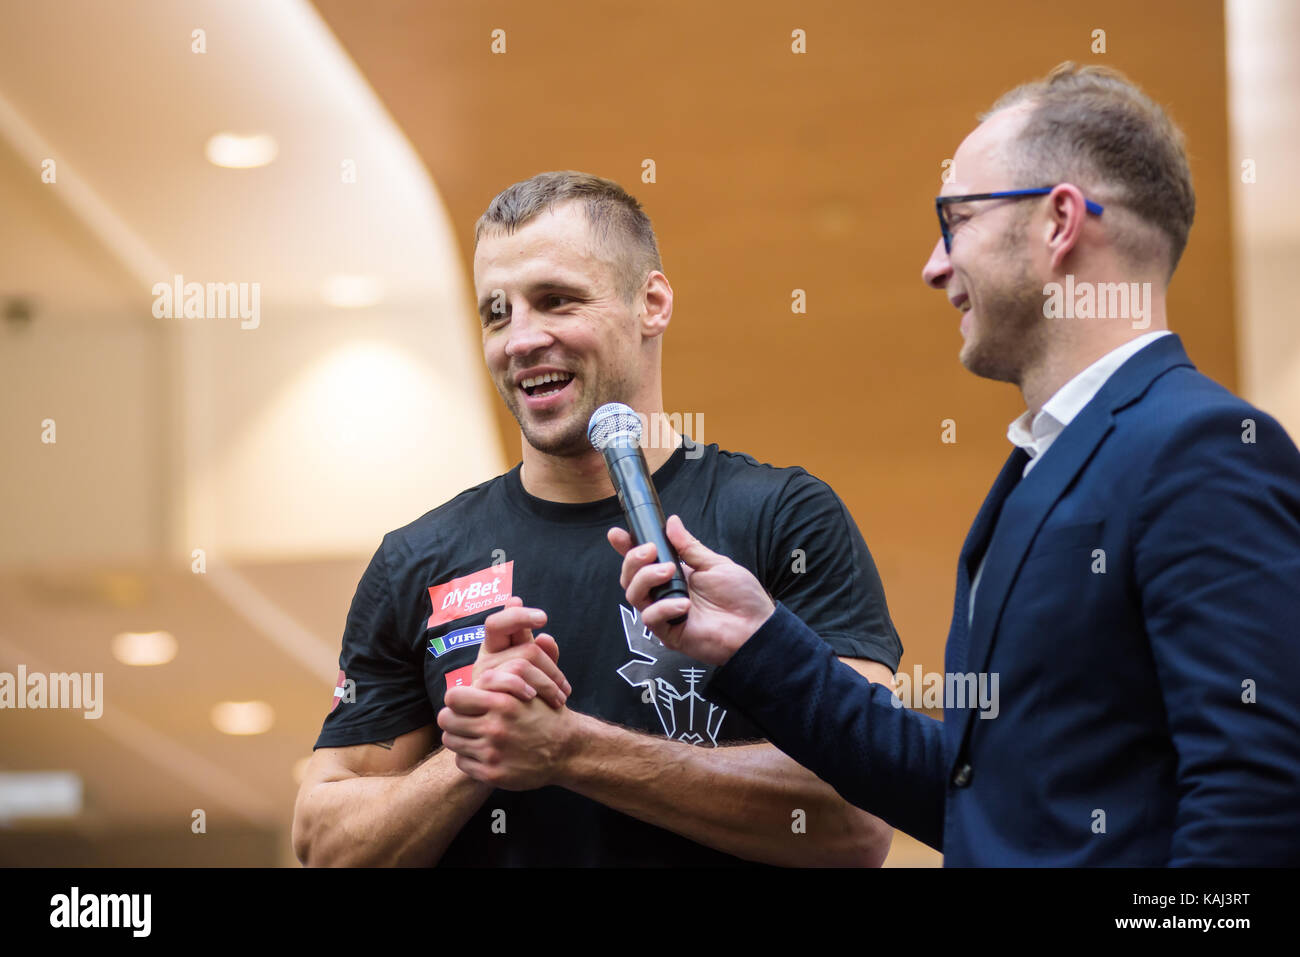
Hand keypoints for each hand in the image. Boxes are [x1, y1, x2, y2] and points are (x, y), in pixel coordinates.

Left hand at [438, 677, 577, 789]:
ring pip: (451, 741)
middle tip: (465, 720)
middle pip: (446, 720)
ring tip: (475, 736)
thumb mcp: (529, 687)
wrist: (567, 750)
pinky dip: (469, 757)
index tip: (465, 703)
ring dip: (460, 737)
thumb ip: (500, 680)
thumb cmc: (545, 715)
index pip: (453, 698)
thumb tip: (473, 680)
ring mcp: (493, 753)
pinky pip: (461, 762)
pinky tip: (484, 753)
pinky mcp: (492, 774)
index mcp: (502, 702)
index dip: (457, 699)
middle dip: (454, 718)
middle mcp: (495, 727)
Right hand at [473, 598, 570, 708]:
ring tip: (561, 698)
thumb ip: (545, 655)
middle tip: (566, 688)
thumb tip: (545, 638)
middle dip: (550, 664)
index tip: (543, 619)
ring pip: (521, 664)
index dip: (519, 615)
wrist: (513, 732)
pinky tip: (536, 699)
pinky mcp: (480, 691)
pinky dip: (528, 688)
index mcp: (498, 646)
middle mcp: (487, 657)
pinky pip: (509, 680)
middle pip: (523, 647)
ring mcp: (481, 674)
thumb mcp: (539, 673)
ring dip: (547, 682)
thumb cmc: (529, 699)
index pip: (501, 621)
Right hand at [607, 514, 774, 665]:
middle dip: (633, 560)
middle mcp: (665, 593)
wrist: (755, 627)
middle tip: (650, 551)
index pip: (643, 561)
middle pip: (630, 577)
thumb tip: (671, 522)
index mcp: (674, 575)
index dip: (626, 548)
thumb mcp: (714, 564)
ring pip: (633, 595)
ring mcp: (665, 613)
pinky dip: (664, 607)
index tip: (617, 534)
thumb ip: (689, 546)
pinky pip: (651, 618)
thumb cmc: (740, 597)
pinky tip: (685, 604)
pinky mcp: (669, 633)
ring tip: (667, 571)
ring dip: (646, 578)